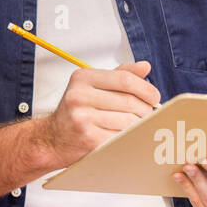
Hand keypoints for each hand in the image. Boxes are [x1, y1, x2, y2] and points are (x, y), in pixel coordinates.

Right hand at [37, 61, 159, 167]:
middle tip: (148, 113)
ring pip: (128, 121)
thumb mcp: (92, 86)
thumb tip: (144, 67)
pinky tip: (127, 135)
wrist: (52, 139)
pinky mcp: (88, 139)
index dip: (145, 88)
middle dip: (146, 109)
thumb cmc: (74, 112)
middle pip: (129, 101)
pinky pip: (121, 137)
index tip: (154, 96)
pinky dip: (130, 137)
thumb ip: (119, 75)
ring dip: (139, 124)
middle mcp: (79, 96)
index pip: (124, 79)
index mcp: (82, 78)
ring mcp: (82, 118)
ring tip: (137, 125)